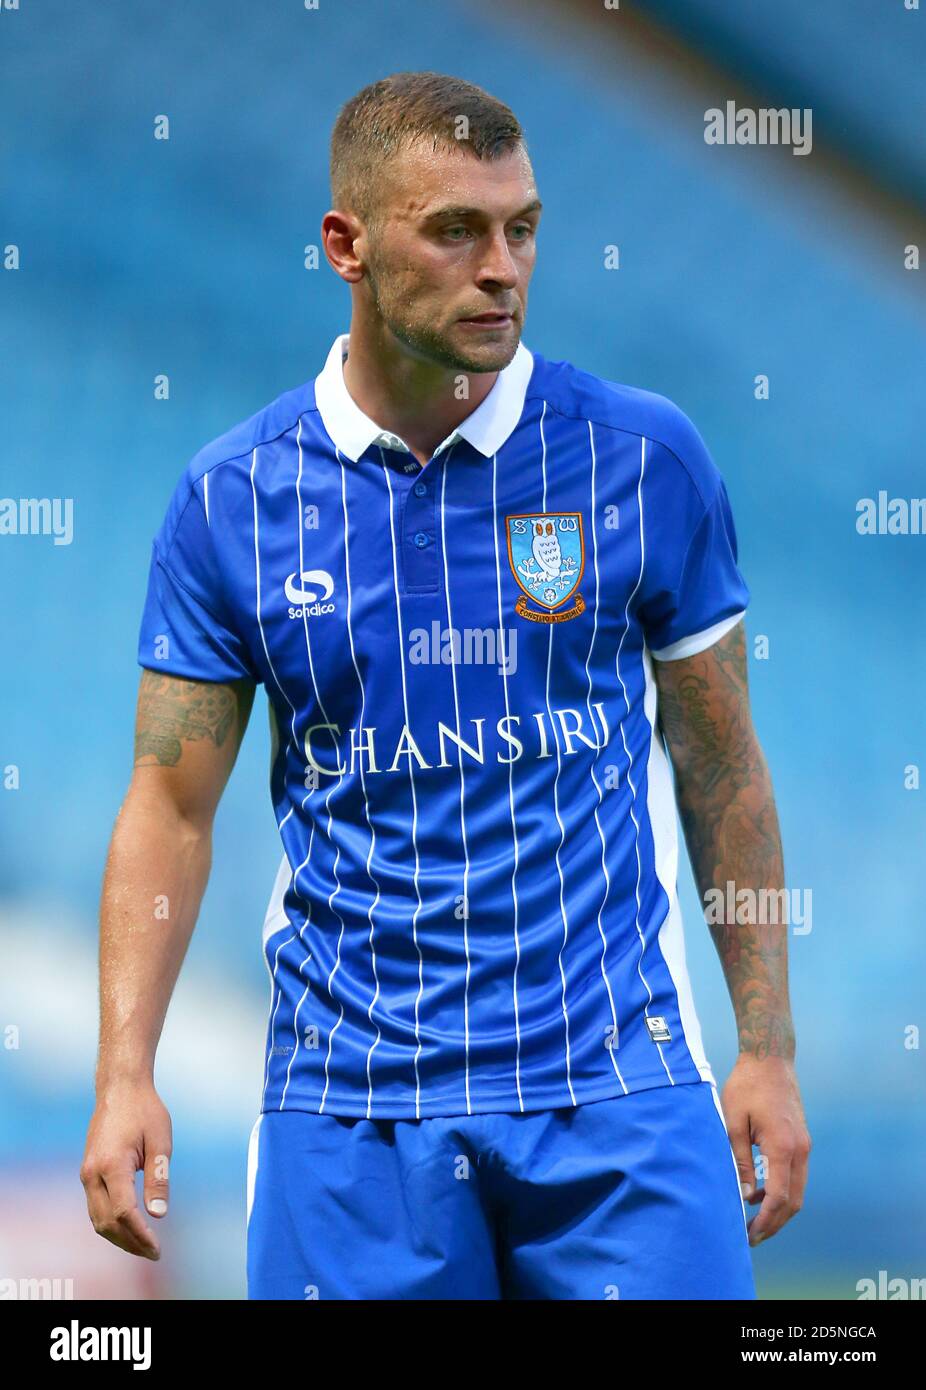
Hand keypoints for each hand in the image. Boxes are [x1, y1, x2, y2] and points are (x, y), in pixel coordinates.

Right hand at [80, 1079, 171, 1259]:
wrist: (119, 1088)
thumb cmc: (144, 1110)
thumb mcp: (160, 1141)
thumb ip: (159, 1178)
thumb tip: (158, 1215)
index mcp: (111, 1164)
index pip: (124, 1212)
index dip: (140, 1234)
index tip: (157, 1248)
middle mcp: (92, 1173)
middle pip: (107, 1222)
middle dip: (129, 1243)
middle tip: (154, 1253)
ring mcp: (86, 1173)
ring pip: (97, 1219)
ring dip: (119, 1237)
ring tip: (143, 1247)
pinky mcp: (88, 1172)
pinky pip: (96, 1208)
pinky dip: (111, 1224)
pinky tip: (129, 1229)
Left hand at [721, 1054, 809, 1245]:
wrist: (770, 1058)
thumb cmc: (746, 1086)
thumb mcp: (733, 1122)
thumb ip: (740, 1160)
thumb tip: (744, 1195)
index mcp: (782, 1146)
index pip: (779, 1196)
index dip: (766, 1221)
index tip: (749, 1235)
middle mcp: (800, 1149)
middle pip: (793, 1201)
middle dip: (774, 1224)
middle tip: (751, 1238)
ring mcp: (804, 1145)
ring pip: (797, 1190)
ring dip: (779, 1209)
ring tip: (754, 1221)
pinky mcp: (801, 1141)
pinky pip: (795, 1175)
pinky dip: (781, 1191)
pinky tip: (759, 1193)